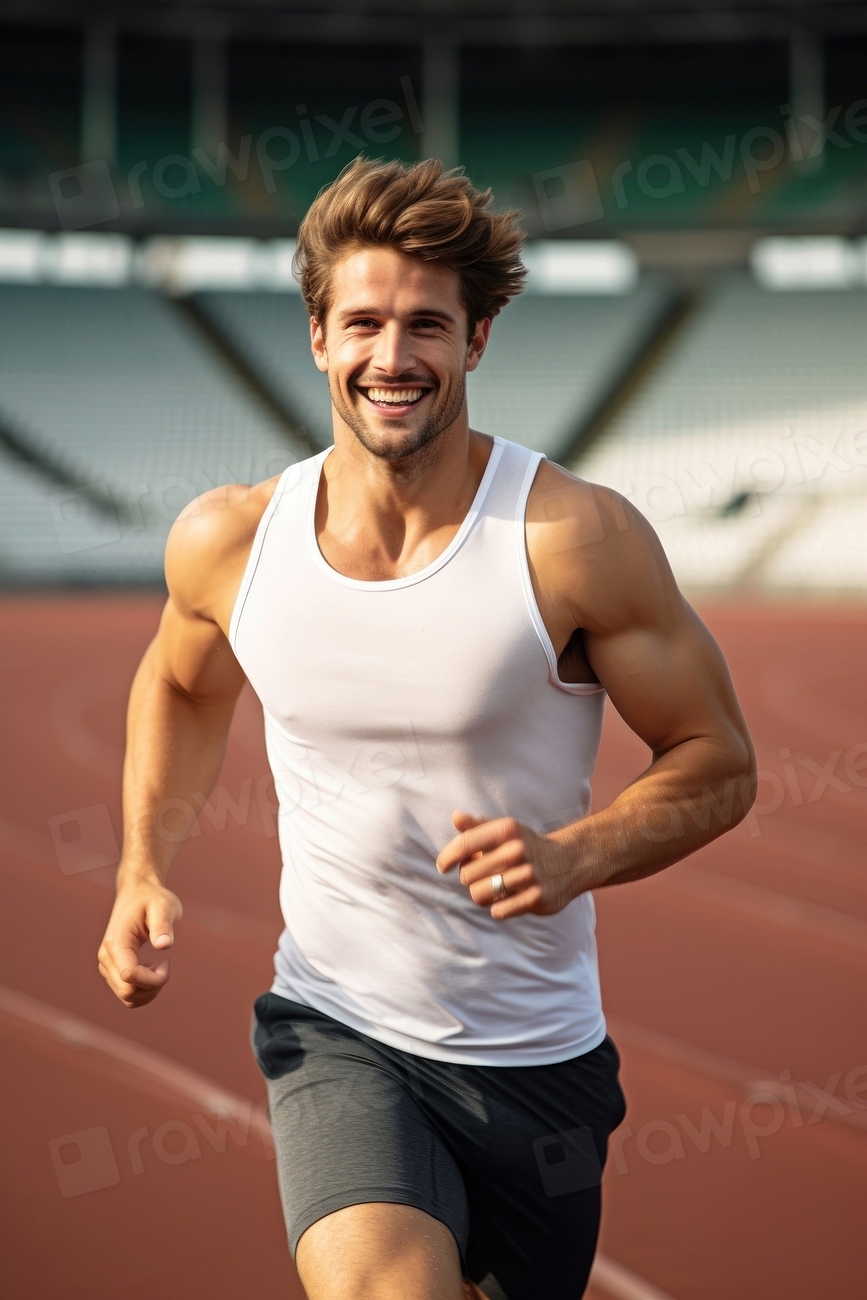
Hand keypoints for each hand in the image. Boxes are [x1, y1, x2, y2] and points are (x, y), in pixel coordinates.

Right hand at [97, 875, 182, 1007]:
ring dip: (150, 990)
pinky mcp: (112, 970)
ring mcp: (107, 965)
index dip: (153, 979)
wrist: (137, 893)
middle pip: (128, 993)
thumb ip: (163, 925)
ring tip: (161, 965)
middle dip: (153, 986)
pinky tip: (154, 969)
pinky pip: (127, 993)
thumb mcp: (163, 906)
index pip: (129, 977)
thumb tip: (164, 945)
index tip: (167, 961)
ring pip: (127, 997)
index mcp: (116, 943)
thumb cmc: (152, 898)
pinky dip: (145, 990)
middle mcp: (106, 957)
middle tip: (166, 963)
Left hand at [436, 811, 581, 918]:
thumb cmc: (527, 845)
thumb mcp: (505, 829)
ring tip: (495, 887)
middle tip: (485, 874)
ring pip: (479, 895)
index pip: (464, 844)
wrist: (569, 861)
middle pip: (467, 875)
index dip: (447, 857)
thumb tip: (455, 817)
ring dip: (482, 894)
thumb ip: (478, 826)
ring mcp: (527, 875)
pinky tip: (509, 898)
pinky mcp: (535, 898)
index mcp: (506, 830)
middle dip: (470, 877)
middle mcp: (516, 851)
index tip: (443, 866)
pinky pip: (498, 911)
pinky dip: (498, 908)